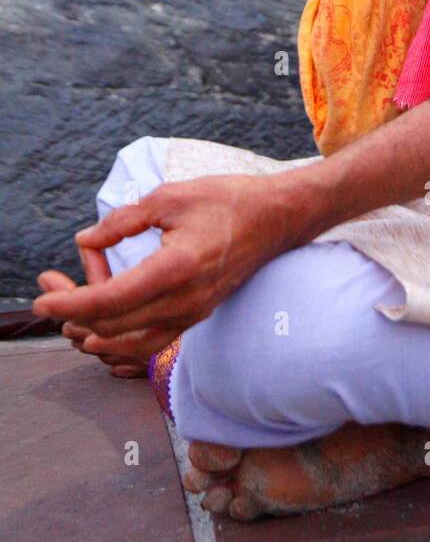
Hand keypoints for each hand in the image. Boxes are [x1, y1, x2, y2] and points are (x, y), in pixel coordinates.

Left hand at [31, 171, 320, 361]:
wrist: (277, 218)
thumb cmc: (228, 201)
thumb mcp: (170, 197)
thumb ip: (123, 221)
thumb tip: (87, 240)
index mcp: (175, 269)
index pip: (108, 302)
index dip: (68, 303)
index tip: (41, 299)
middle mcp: (183, 302)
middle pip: (111, 327)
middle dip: (71, 312)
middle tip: (50, 286)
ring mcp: (192, 314)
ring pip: (127, 344)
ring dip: (92, 331)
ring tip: (70, 306)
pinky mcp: (196, 316)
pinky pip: (148, 342)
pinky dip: (118, 336)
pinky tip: (102, 317)